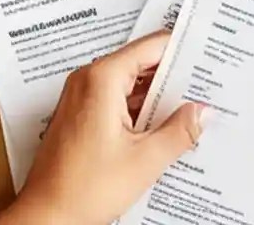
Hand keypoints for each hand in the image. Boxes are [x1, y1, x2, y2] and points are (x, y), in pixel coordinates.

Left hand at [0, 31, 205, 224]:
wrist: (47, 217)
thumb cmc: (83, 190)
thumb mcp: (145, 160)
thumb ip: (179, 130)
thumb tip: (201, 111)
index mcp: (102, 79)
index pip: (151, 46)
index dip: (182, 49)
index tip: (206, 55)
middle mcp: (88, 81)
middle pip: (141, 63)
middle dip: (174, 76)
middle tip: (205, 87)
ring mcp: (82, 98)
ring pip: (130, 84)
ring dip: (157, 97)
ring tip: (189, 110)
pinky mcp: (82, 116)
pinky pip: (117, 100)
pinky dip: (140, 111)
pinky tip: (161, 129)